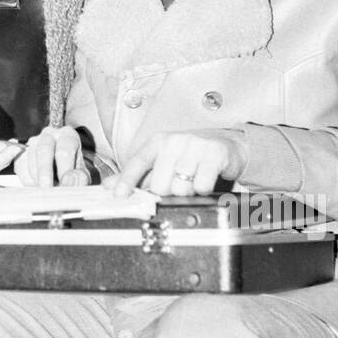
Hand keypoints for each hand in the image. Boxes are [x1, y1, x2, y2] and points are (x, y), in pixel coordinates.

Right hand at [15, 126, 88, 187]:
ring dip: (36, 177)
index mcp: (68, 136)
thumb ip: (79, 178)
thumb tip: (68, 181)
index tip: (64, 184)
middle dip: (45, 171)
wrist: (61, 170)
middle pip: (44, 149)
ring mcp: (33, 142)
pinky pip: (20, 166)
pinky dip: (27, 179)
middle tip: (47, 187)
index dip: (64, 168)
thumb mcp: (81, 174)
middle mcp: (49, 135)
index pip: (65, 150)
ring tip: (46, 190)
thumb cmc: (72, 170)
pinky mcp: (21, 152)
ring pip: (30, 158)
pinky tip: (36, 185)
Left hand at [106, 130, 246, 197]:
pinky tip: (205, 183)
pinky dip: (202, 190)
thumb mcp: (163, 161)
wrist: (228, 146)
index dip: (126, 180)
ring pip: (181, 186)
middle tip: (176, 189)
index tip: (119, 196)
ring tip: (192, 184)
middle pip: (160, 183)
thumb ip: (137, 175)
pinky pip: (201, 184)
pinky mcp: (214, 153)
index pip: (137, 161)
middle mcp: (174, 141)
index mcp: (158, 142)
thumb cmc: (191, 155)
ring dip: (186, 193)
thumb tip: (109, 186)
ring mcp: (194, 145)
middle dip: (167, 193)